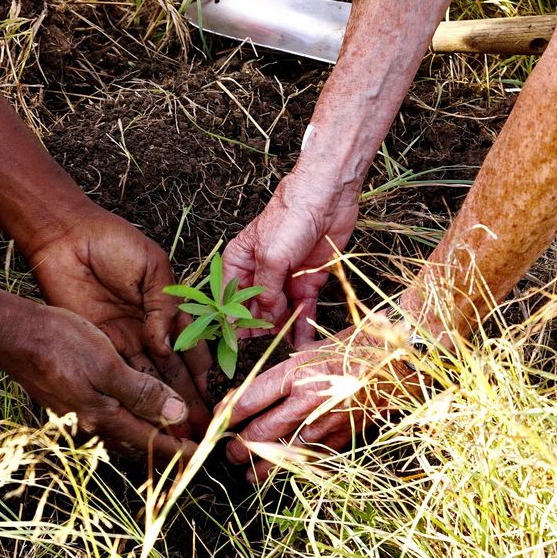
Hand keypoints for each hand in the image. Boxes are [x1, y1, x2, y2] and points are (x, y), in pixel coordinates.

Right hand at [7, 303, 197, 463]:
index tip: (205, 454)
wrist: (16, 336)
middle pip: (138, 446)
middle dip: (168, 448)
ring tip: (173, 432)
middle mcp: (91, 428)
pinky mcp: (70, 407)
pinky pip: (109, 423)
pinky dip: (131, 423)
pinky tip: (137, 412)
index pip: (152, 443)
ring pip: (124, 436)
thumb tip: (177, 415)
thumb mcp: (108, 364)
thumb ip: (143, 393)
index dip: (181, 450)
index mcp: (104, 419)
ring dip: (150, 436)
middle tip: (195, 445)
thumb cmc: (62, 344)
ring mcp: (78, 420)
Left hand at [25, 205, 211, 436]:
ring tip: (180, 432)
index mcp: (167, 307)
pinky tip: (147, 416)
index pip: (192, 346)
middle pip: (173, 371)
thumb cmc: (112, 243)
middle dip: (189, 398)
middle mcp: (148, 329)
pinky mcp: (97, 345)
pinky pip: (119, 374)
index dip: (205, 372)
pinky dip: (133, 396)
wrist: (66, 238)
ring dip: (164, 405)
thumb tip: (167, 346)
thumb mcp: (151, 268)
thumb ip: (163, 308)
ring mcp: (123, 339)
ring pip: (149, 379)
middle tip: (203, 428)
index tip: (218, 398)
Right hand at [223, 168, 359, 344]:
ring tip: (280, 358)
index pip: (229, 298)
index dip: (229, 322)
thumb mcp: (270, 257)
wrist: (327, 198)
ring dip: (279, 335)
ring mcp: (285, 278)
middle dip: (255, 333)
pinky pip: (303, 310)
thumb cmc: (290, 216)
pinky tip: (301, 345)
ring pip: (278, 314)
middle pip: (253, 310)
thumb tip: (263, 318)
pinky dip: (302, 327)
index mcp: (240, 261)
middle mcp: (260, 272)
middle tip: (257, 359)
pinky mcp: (308, 281)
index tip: (232, 347)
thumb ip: (265, 290)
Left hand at [223, 321, 418, 481]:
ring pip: (284, 453)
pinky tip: (284, 477)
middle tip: (229, 454)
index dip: (229, 413)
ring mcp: (326, 423)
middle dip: (241, 447)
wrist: (401, 363)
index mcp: (296, 372)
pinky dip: (296, 469)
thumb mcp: (316, 346)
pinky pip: (313, 459)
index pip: (251, 398)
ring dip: (263, 468)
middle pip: (262, 431)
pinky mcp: (343, 438)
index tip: (217, 421)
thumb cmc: (357, 346)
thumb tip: (261, 385)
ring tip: (248, 476)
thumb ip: (289, 367)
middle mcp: (307, 400)